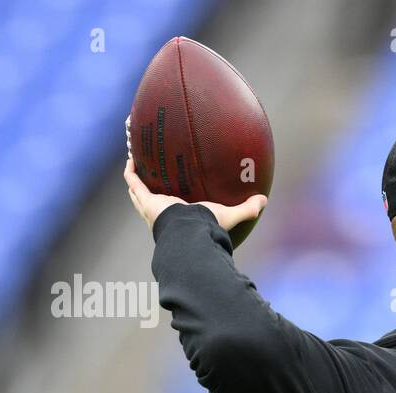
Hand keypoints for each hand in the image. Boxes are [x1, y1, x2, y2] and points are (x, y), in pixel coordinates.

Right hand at [123, 155, 266, 233]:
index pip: (174, 210)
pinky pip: (134, 183)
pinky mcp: (146, 200)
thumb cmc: (208, 227)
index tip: (174, 188)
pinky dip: (131, 172)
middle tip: (148, 172)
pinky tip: (132, 158)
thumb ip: (247, 209)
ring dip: (136, 177)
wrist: (190, 231)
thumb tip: (264, 200)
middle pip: (151, 201)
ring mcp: (152, 207)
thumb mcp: (229, 215)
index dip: (172, 200)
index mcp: (181, 218)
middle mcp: (164, 214)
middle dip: (147, 188)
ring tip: (135, 162)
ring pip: (138, 192)